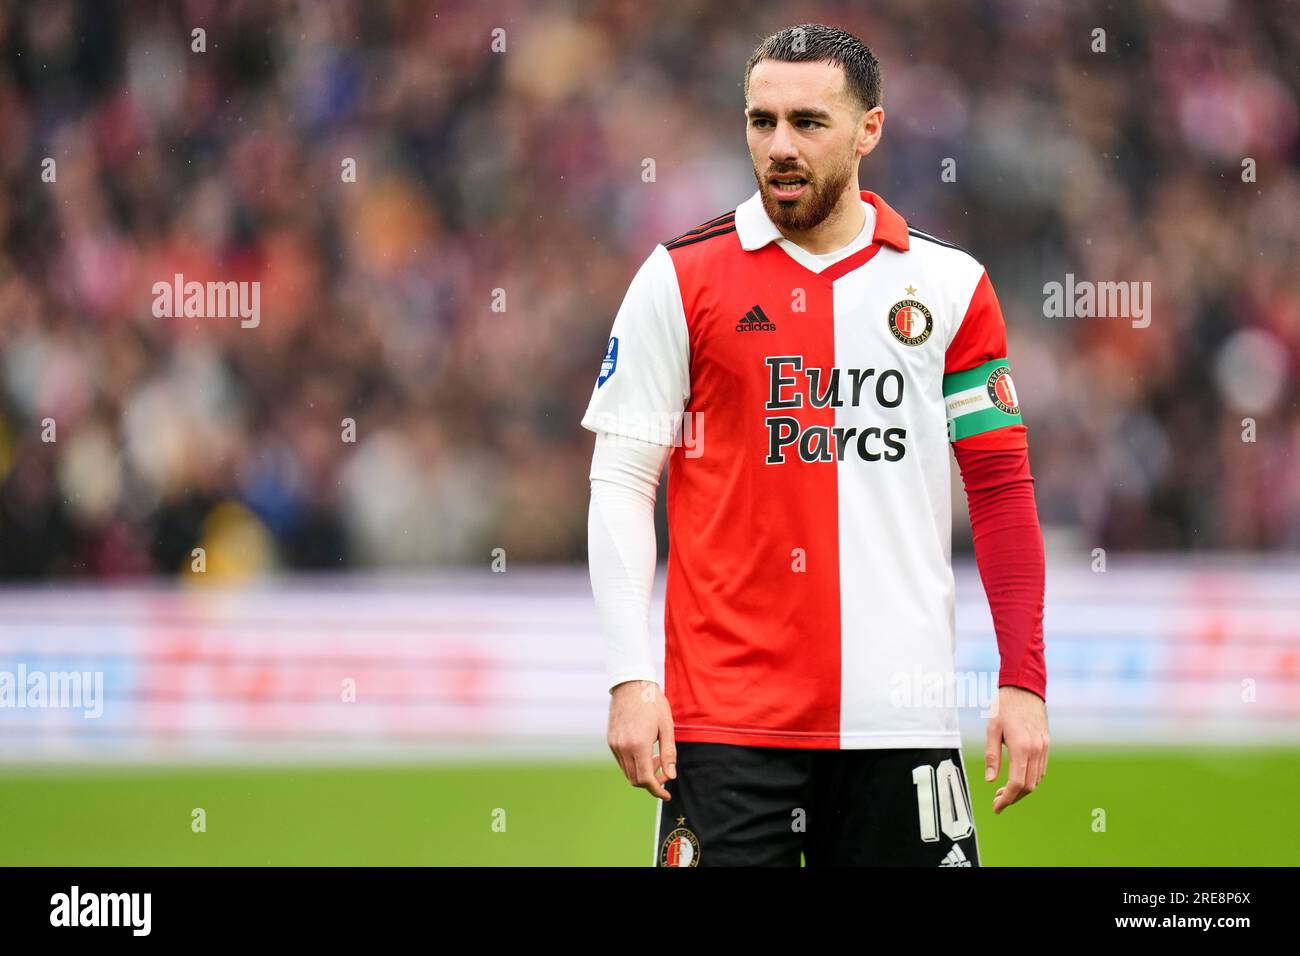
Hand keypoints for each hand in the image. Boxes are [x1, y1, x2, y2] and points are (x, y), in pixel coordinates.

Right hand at [608, 680, 675, 800]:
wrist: (631, 684)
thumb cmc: (653, 703)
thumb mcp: (667, 727)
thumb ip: (669, 753)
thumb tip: (671, 777)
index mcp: (638, 745)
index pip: (646, 779)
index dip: (657, 790)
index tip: (667, 795)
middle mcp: (623, 747)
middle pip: (635, 779)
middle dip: (652, 782)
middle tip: (665, 770)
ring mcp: (614, 744)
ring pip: (627, 772)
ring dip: (643, 772)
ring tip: (656, 757)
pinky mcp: (610, 740)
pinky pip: (621, 761)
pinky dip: (634, 764)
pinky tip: (644, 750)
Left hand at [984, 685, 1048, 813]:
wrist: (1025, 687)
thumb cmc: (1004, 706)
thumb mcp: (992, 729)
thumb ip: (992, 756)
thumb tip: (990, 780)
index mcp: (1021, 747)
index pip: (1016, 783)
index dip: (1006, 799)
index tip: (996, 807)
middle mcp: (1036, 750)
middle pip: (1028, 786)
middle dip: (1013, 798)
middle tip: (997, 801)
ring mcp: (1044, 747)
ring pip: (1036, 780)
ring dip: (1021, 790)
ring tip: (1004, 791)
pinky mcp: (1047, 744)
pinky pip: (1041, 769)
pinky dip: (1030, 779)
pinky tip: (1017, 778)